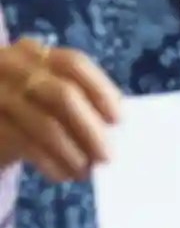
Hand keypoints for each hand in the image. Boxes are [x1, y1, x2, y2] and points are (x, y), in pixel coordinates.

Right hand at [0, 38, 122, 181]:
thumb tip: (114, 130)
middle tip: (107, 156)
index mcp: (34, 52)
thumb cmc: (28, 108)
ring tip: (86, 171)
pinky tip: (63, 174)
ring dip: (71, 152)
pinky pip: (24, 145)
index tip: (119, 120)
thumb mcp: (48, 94)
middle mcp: (11, 67)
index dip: (100, 90)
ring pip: (44, 124)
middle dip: (90, 128)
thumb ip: (78, 101)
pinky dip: (49, 162)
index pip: (74, 64)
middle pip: (62, 94)